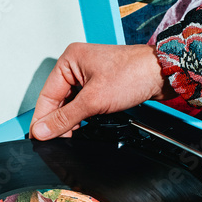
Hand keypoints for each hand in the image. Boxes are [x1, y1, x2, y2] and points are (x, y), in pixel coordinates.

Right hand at [30, 42, 166, 139]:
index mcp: (69, 60)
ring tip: (69, 136)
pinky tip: (81, 129)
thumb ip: (66, 118)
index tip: (38, 137)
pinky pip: (83, 104)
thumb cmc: (134, 73)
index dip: (42, 118)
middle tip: (55, 141)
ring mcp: (89, 75)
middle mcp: (77, 66)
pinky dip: (81, 117)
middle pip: (57, 100)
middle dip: (57, 121)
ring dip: (70, 121)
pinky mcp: (100, 85)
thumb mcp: (94, 100)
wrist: (163, 74)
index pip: (47, 94)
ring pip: (70, 104)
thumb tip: (42, 130)